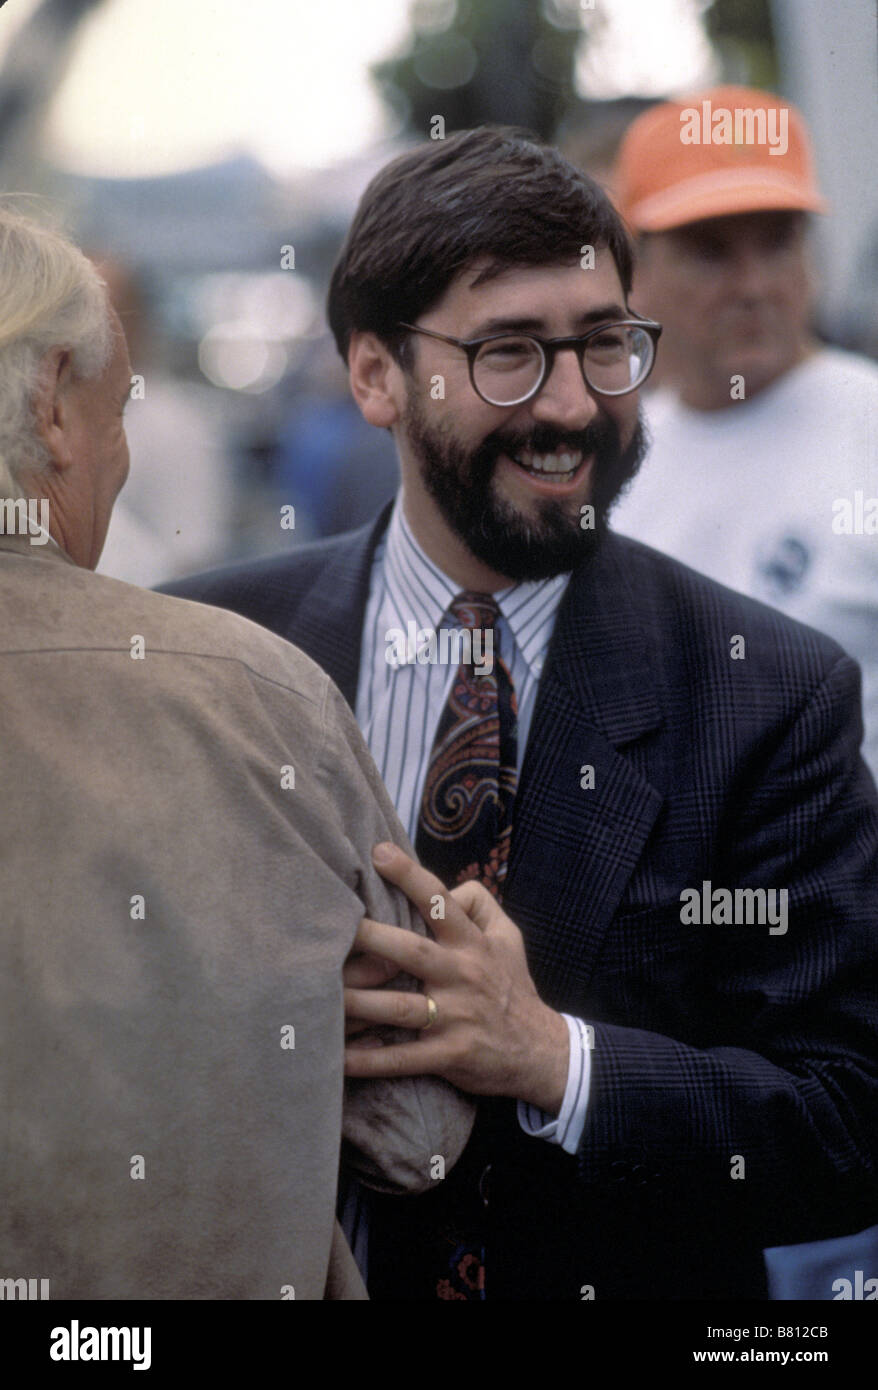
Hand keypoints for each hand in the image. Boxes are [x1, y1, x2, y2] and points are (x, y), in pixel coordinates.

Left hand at [344, 843, 568, 1111]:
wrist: (540, 1051)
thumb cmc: (511, 984)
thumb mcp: (508, 936)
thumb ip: (479, 903)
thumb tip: (443, 883)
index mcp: (473, 943)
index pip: (442, 902)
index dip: (411, 876)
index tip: (379, 853)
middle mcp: (463, 975)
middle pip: (411, 951)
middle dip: (371, 939)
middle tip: (333, 927)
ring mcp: (455, 1018)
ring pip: (399, 1008)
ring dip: (358, 1002)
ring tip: (321, 991)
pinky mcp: (448, 1055)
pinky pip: (402, 1059)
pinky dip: (368, 1059)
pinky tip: (336, 1058)